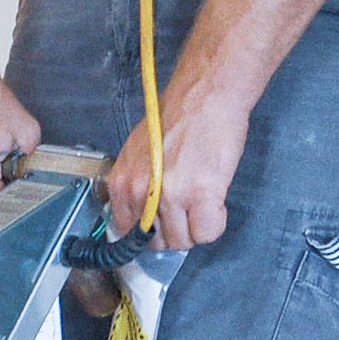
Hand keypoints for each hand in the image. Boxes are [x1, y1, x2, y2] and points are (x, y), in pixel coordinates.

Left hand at [107, 86, 251, 247]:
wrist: (204, 96)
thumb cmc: (176, 119)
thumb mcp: (137, 155)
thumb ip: (135, 186)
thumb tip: (141, 215)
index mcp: (122, 185)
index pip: (128, 235)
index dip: (150, 232)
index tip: (163, 223)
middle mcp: (141, 194)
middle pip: (156, 243)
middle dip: (174, 232)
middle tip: (188, 211)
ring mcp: (170, 196)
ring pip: (182, 241)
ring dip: (195, 229)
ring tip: (203, 204)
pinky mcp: (200, 194)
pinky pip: (206, 233)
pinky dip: (214, 224)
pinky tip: (216, 205)